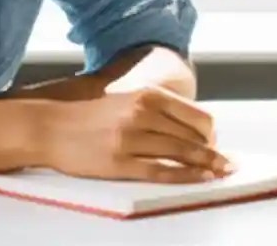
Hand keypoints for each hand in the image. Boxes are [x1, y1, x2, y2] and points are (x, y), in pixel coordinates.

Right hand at [39, 87, 232, 182]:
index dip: (211, 134)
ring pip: (181, 153)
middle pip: (192, 136)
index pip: (197, 116)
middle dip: (212, 152)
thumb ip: (159, 111)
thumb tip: (195, 130)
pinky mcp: (118, 162)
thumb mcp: (129, 101)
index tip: (217, 144)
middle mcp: (142, 113)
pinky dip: (185, 176)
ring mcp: (129, 138)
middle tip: (226, 163)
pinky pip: (161, 172)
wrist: (50, 127)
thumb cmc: (92, 117)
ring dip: (206, 165)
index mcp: (148, 96)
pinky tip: (199, 179)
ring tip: (220, 173)